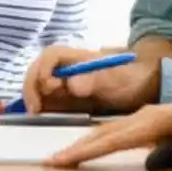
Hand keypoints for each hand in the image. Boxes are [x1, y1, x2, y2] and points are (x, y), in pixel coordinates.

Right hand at [22, 46, 158, 113]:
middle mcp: (65, 66)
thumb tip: (71, 84)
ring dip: (31, 96)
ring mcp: (62, 81)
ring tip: (36, 113)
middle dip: (32, 86)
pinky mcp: (62, 96)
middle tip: (36, 108)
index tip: (49, 86)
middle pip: (38, 68)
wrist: (139, 87)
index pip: (51, 55)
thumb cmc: (128, 78)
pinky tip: (40, 116)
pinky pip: (43, 97)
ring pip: (37, 83)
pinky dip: (38, 105)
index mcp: (77, 57)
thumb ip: (94, 80)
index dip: (44, 69)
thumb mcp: (116, 79)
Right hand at [46, 101, 171, 167]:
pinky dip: (98, 141)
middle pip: (103, 134)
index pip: (113, 139)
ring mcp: (142, 118)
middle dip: (77, 147)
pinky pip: (115, 132)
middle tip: (52, 160)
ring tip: (64, 156)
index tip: (65, 158)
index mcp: (152, 122)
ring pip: (106, 131)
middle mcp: (142, 117)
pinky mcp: (144, 122)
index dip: (88, 150)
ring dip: (84, 144)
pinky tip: (89, 148)